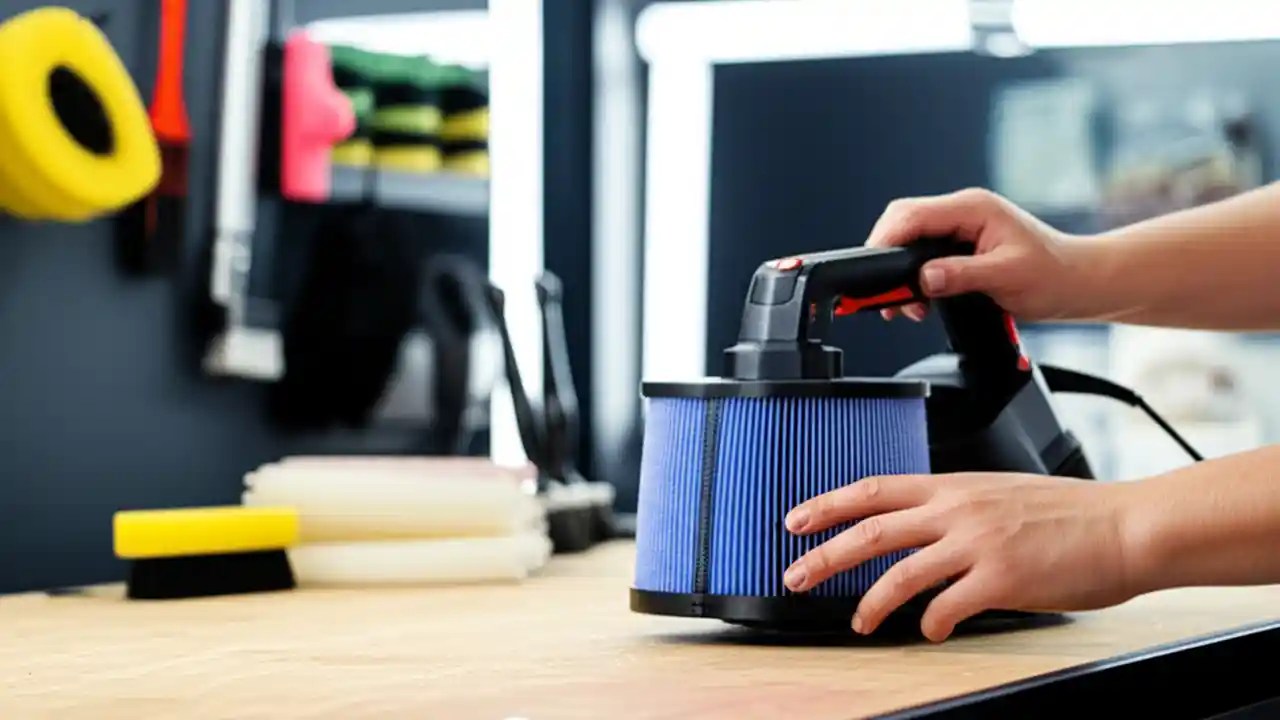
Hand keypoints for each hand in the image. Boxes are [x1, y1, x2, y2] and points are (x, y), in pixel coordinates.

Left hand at [781, 472, 1143, 641]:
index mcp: (954, 487)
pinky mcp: (1000, 579)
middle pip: (870, 530)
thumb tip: (927, 525)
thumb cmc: (1072, 514)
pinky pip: (945, 607)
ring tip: (858, 622)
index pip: (874, 489)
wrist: (1125, 526)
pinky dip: (930, 624)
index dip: (828, 504)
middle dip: (823, 555)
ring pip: (898, 573)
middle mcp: (957, 510)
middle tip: (794, 575)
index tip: (795, 519)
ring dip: (869, 602)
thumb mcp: (1001, 494)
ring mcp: (976, 543)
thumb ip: (959, 507)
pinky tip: (931, 632)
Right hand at [865, 188, 1092, 322]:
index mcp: (973, 208)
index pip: (912, 215)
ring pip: (910, 240)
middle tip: (883, 293)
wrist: (1079, 283)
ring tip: (903, 304)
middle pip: (904, 223)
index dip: (887, 240)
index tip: (874, 269)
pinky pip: (923, 254)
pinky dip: (914, 278)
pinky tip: (919, 300)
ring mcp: (961, 228)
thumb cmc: (1054, 274)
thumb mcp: (1007, 276)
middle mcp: (963, 213)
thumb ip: (962, 275)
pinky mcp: (962, 246)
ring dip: (900, 272)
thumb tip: (925, 279)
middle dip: (886, 256)